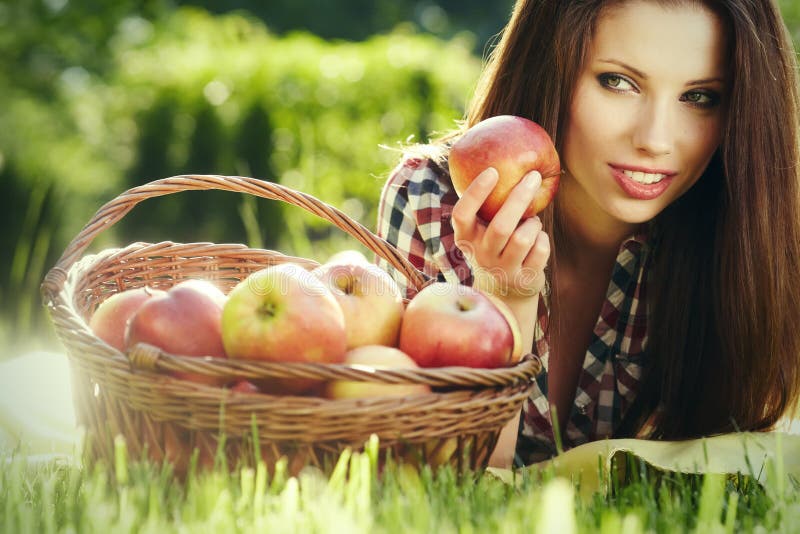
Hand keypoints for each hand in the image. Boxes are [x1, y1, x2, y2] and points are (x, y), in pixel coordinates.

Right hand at [450, 167, 550, 298]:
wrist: (504, 289)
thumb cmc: (495, 244)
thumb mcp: (483, 228)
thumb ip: (488, 204)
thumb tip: (502, 156)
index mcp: (465, 238)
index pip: (462, 214)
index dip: (476, 192)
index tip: (493, 170)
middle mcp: (480, 255)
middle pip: (501, 226)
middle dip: (519, 198)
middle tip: (533, 175)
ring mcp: (501, 269)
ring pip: (524, 238)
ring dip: (533, 223)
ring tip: (531, 222)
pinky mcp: (523, 279)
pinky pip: (540, 249)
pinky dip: (542, 239)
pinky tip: (536, 240)